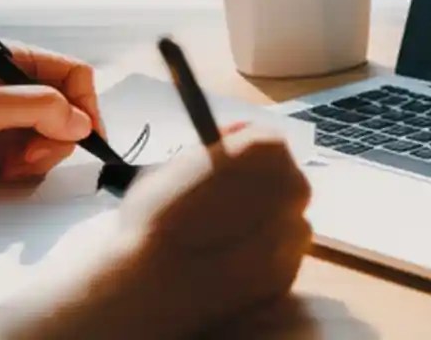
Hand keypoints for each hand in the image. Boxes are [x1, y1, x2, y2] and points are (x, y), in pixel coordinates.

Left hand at [0, 46, 103, 198]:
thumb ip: (37, 107)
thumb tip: (82, 122)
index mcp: (15, 62)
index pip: (75, 75)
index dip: (85, 103)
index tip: (85, 133)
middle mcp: (18, 89)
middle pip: (72, 110)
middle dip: (59, 136)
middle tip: (33, 154)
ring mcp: (11, 120)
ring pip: (59, 137)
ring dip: (43, 155)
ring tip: (12, 164)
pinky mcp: (3, 148)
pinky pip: (39, 157)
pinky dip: (30, 167)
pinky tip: (4, 170)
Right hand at [0, 126, 311, 339]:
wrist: (138, 296)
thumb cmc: (145, 228)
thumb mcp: (173, 167)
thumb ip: (218, 145)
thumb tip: (241, 139)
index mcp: (264, 156)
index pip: (265, 135)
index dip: (236, 142)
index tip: (218, 151)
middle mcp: (292, 194)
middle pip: (279, 176)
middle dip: (246, 181)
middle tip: (204, 196)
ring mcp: (292, 239)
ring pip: (278, 215)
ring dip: (250, 217)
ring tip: (200, 233)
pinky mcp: (283, 278)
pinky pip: (273, 253)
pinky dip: (250, 252)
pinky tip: (213, 259)